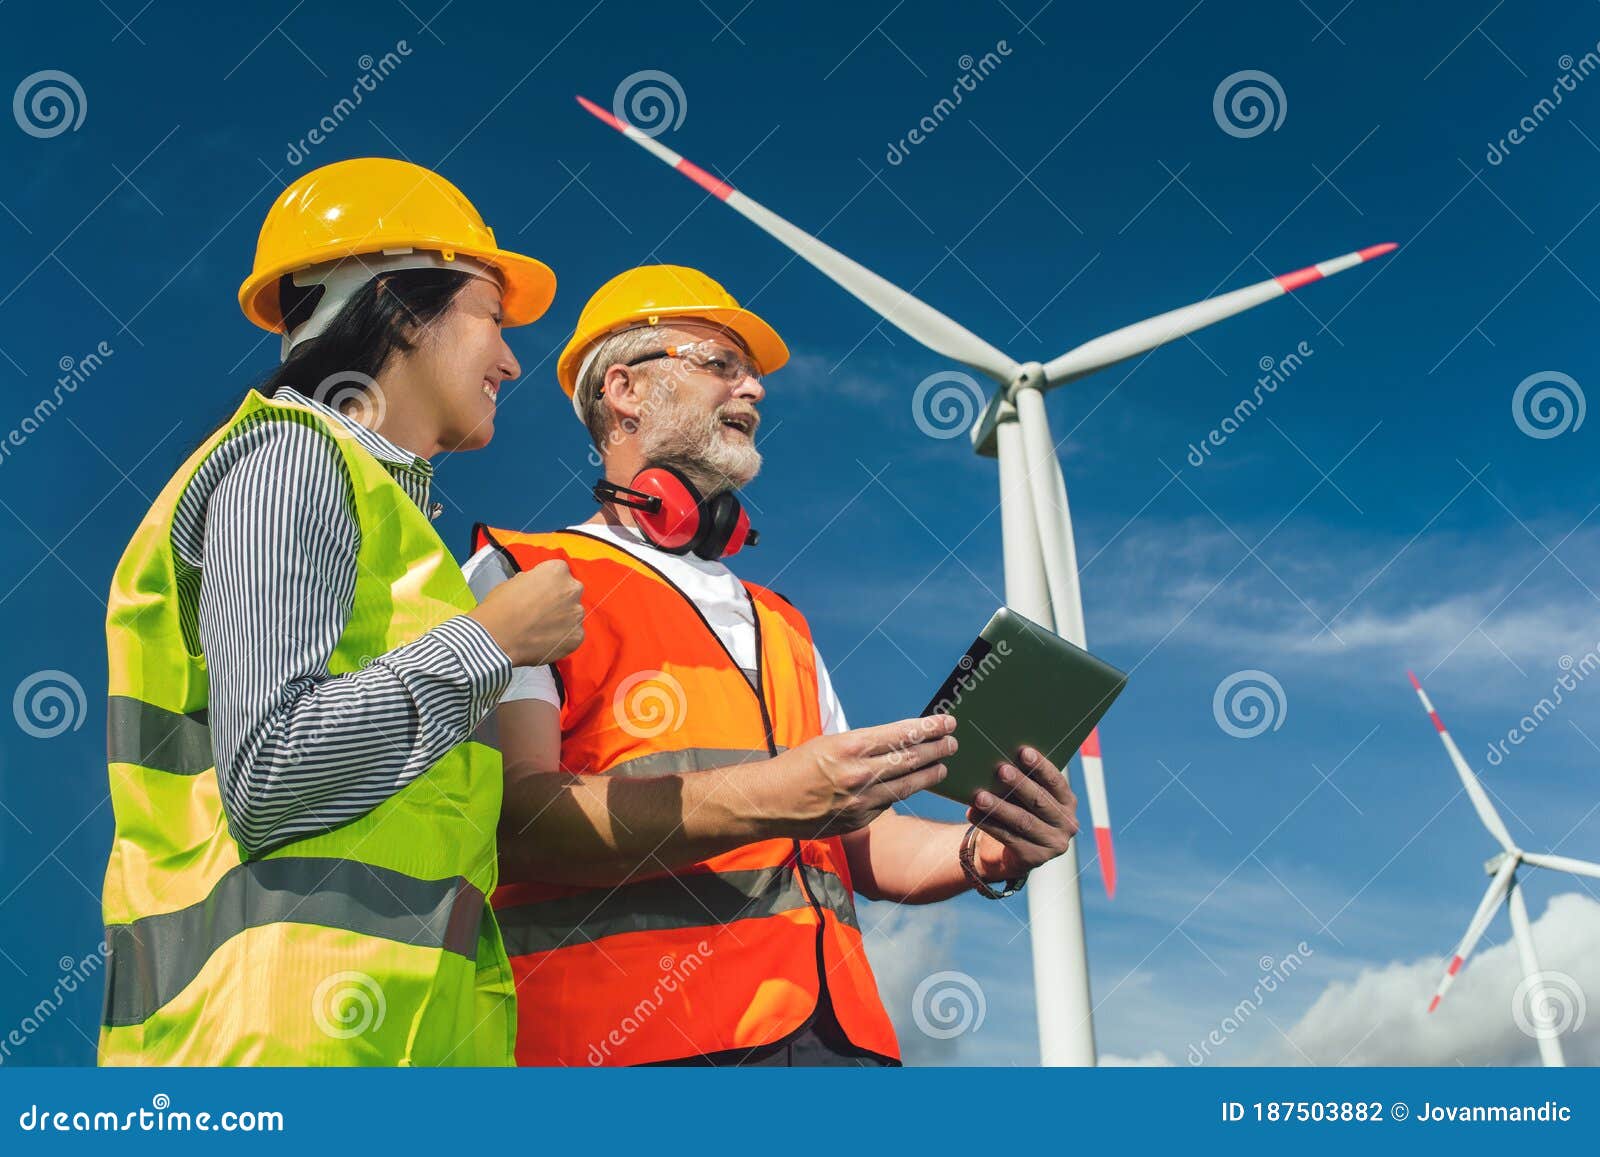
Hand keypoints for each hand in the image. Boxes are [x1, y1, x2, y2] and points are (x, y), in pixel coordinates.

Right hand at [468, 560, 584, 666]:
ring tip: (540, 629)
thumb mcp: (514, 581)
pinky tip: (544, 641)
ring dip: (561, 620)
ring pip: (572, 615)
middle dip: (559, 601)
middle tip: (540, 612)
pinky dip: (562, 639)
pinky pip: (572, 636)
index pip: (559, 573)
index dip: (547, 585)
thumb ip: (533, 581)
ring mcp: (577, 614)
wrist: (497, 637)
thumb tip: (537, 586)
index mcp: (557, 570)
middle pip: (569, 593)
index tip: (538, 593)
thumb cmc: (500, 607)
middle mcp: (573, 589)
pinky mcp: (577, 636)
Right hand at [768, 714, 956, 837]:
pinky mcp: (859, 821)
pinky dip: (905, 792)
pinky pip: (889, 804)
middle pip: (911, 759)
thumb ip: (863, 744)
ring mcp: (860, 801)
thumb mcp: (829, 742)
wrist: (769, 802)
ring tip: (943, 766)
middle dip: (937, 749)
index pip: (902, 734)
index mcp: (850, 746)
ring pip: (907, 786)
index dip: (929, 728)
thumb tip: (898, 740)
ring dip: (929, 774)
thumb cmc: (797, 766)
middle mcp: (859, 774)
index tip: (947, 721)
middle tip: (953, 742)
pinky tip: (914, 784)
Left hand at [967, 746, 1078, 879]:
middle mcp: (1066, 824)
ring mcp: (1053, 844)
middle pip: (1039, 801)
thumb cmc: (1019, 811)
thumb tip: (1001, 755)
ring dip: (1000, 807)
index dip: (1041, 767)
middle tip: (1000, 770)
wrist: (1011, 852)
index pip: (1056, 782)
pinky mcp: (1035, 859)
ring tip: (980, 796)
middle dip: (1019, 784)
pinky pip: (1010, 839)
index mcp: (1068, 802)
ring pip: (1023, 821)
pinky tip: (973, 813)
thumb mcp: (1026, 797)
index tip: (1023, 752)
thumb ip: (1024, 780)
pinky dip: (989, 825)